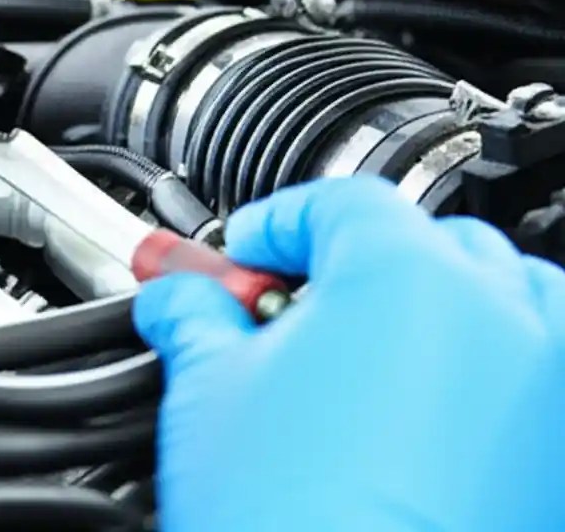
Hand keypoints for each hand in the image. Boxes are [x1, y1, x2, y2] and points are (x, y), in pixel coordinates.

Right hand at [133, 176, 564, 531]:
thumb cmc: (288, 522)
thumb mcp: (207, 393)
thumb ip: (194, 318)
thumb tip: (179, 301)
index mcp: (409, 279)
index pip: (340, 206)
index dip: (275, 225)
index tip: (243, 258)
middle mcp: (505, 321)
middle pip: (429, 244)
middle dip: (355, 266)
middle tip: (292, 312)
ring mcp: (550, 394)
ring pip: (512, 302)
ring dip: (445, 306)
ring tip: (374, 355)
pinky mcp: (560, 462)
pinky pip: (540, 382)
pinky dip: (495, 376)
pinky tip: (428, 416)